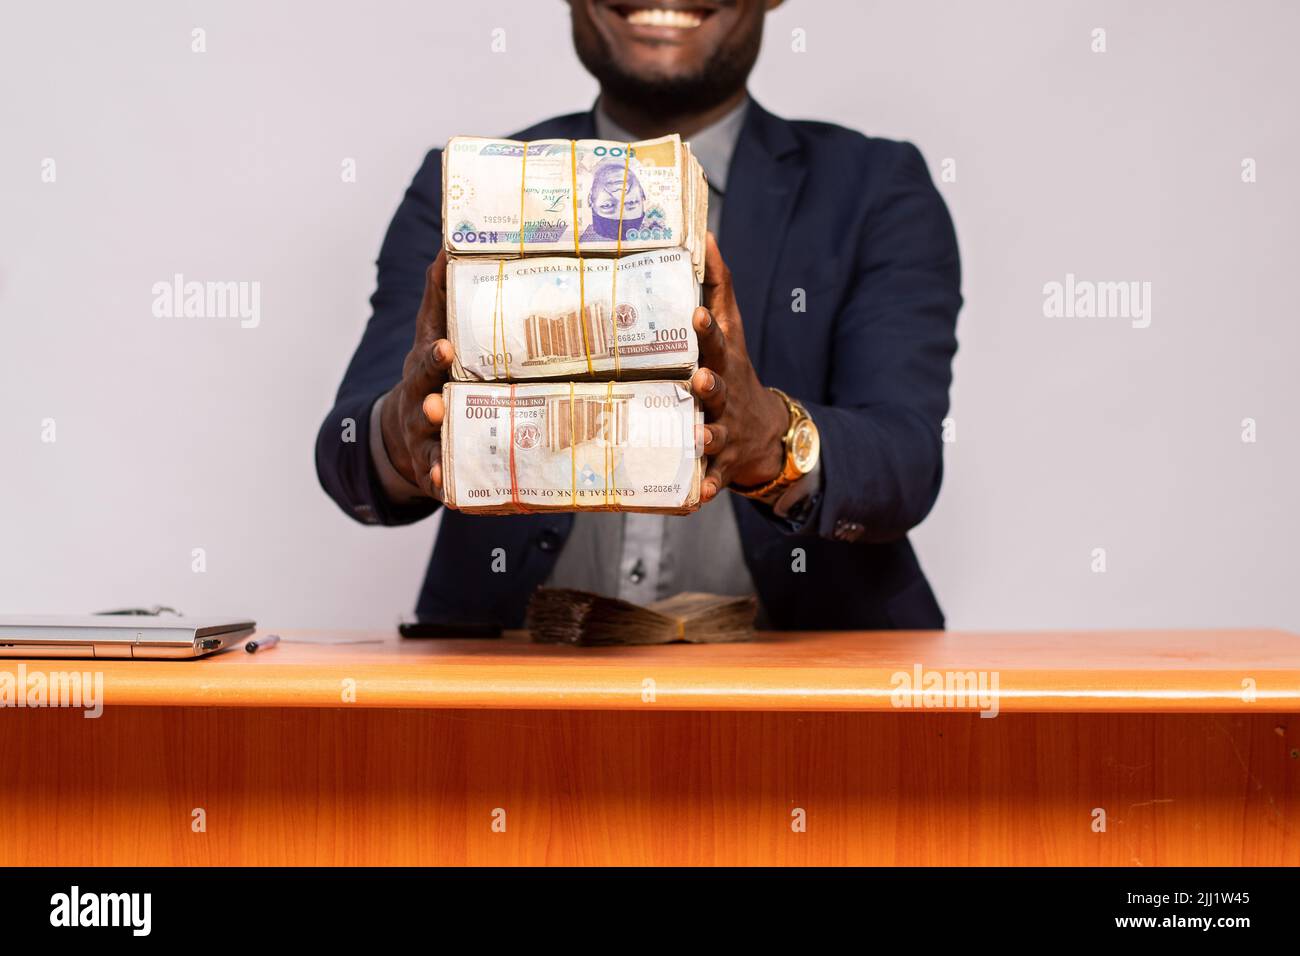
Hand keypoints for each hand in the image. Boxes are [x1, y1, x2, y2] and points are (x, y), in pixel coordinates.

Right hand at [378, 249, 454, 500]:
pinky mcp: (434, 467)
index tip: (445, 346)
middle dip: (429, 400)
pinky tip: (445, 486)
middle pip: (422, 400)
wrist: (405, 430)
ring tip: (440, 458)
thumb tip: (450, 246)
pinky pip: (438, 478)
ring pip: (428, 441)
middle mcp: (421, 401)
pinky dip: (441, 484)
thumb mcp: (432, 335)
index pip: (429, 358)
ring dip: (433, 445)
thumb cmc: (431, 372)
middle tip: (434, 401)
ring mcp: (425, 436)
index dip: (435, 353)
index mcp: (426, 369)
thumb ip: (441, 297)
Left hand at [690, 233, 789, 502]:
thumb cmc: (733, 370)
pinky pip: (713, 478)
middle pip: (717, 387)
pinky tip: (698, 495)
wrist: (765, 434)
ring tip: (698, 436)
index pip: (717, 341)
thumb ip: (715, 285)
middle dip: (709, 383)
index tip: (694, 314)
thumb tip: (704, 232)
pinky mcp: (721, 464)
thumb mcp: (730, 329)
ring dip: (706, 435)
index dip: (707, 328)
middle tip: (700, 378)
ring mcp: (725, 431)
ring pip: (714, 434)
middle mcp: (725, 396)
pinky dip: (706, 487)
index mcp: (723, 362)